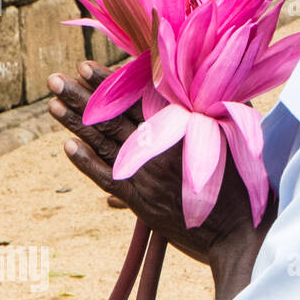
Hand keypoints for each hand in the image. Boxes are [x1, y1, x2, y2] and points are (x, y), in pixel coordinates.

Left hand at [47, 62, 271, 272]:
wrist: (240, 233)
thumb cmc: (246, 185)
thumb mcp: (238, 138)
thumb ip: (222, 110)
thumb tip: (213, 83)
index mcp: (182, 130)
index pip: (138, 100)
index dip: (111, 83)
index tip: (87, 66)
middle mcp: (159, 149)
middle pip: (113, 117)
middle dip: (82, 96)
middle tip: (55, 79)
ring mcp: (146, 175)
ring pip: (103, 143)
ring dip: (76, 123)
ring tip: (53, 103)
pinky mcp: (140, 201)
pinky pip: (106, 176)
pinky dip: (85, 162)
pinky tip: (67, 146)